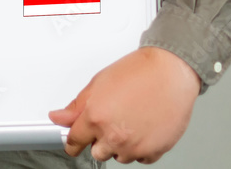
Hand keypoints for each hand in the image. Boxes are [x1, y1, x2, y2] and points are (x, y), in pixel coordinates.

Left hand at [48, 46, 200, 163]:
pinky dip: (141, 148)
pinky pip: (141, 158)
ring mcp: (135, 146)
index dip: (73, 141)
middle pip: (97, 152)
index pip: (74, 141)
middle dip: (100, 140)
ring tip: (130, 121)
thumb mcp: (98, 83)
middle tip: (110, 122)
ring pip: (119, 156)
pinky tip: (143, 128)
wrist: (171, 72)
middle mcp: (113, 136)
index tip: (73, 143)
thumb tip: (58, 117)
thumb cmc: (139, 72)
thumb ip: (76, 106)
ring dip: (121, 145)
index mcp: (95, 118)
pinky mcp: (154, 151)